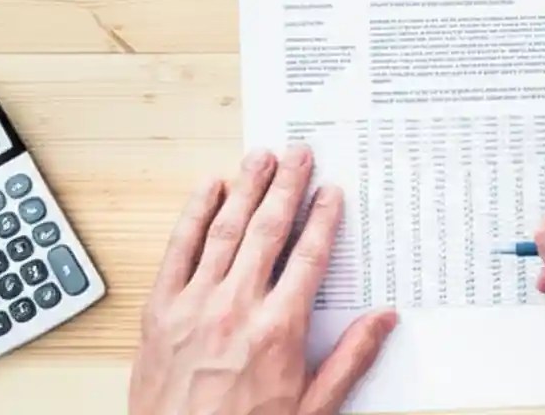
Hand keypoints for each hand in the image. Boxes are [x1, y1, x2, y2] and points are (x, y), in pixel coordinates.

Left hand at [130, 145, 397, 414]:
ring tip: (261, 158)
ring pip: (224, 231)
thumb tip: (385, 320)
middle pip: (267, 231)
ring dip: (245, 188)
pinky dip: (194, 215)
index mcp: (277, 330)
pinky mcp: (159, 311)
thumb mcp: (312, 408)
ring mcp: (193, 305)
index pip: (307, 257)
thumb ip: (350, 359)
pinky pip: (177, 250)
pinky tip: (208, 189)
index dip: (322, 219)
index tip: (331, 192)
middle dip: (287, 188)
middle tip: (300, 154)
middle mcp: (236, 308)